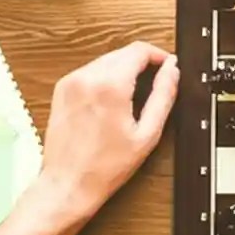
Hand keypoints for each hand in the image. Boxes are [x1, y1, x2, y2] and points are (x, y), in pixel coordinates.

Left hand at [39, 42, 179, 219]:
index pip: (139, 50)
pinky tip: (112, 100)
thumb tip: (172, 71)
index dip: (158, 55)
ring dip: (124, 69)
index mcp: (109, 86)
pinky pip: (90, 71)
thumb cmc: (104, 167)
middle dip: (142, 62)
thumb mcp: (147, 134)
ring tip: (134, 95)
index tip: (167, 66)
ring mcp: (71, 83)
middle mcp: (87, 78)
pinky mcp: (62, 90)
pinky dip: (105, 78)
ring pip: (107, 60)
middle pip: (123, 52)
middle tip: (155, 82)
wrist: (68, 184)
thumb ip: (163, 96)